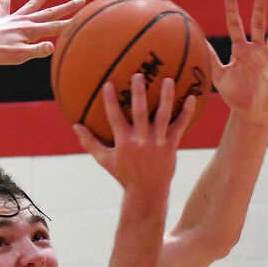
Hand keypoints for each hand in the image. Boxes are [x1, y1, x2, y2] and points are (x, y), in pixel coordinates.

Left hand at [0, 0, 83, 65]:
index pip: (55, 26)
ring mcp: (13, 19)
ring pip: (32, 4)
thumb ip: (37, 50)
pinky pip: (5, 4)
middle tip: (82, 0)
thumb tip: (53, 46)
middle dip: (66, 7)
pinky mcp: (1, 20)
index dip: (70, 24)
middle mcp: (24, 21)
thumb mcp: (20, 56)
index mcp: (31, 30)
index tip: (84, 19)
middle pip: (50, 13)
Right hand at [72, 70, 192, 189]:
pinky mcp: (171, 146)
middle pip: (140, 112)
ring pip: (163, 116)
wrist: (147, 192)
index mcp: (124, 142)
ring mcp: (157, 142)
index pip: (115, 118)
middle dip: (139, 93)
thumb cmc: (124, 174)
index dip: (110, 102)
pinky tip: (192, 97)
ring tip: (169, 79)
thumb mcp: (105, 160)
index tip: (108, 84)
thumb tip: (75, 126)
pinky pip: (179, 126)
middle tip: (138, 74)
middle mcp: (141, 140)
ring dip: (166, 97)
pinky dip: (186, 112)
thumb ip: (90, 143)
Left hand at [209, 0, 267, 125]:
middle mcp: (255, 51)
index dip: (232, 11)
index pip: (235, 25)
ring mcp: (267, 61)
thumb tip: (199, 43)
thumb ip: (211, 58)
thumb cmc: (235, 93)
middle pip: (257, 26)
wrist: (249, 112)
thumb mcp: (219, 75)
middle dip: (259, 10)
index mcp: (240, 49)